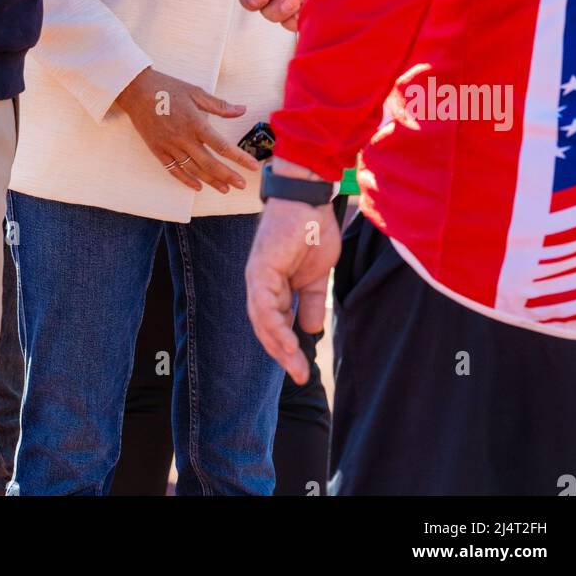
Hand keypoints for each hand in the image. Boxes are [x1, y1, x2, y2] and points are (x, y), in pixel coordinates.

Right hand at [115, 65, 258, 194]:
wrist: (136, 91)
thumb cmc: (167, 88)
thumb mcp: (195, 92)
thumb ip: (219, 105)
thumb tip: (241, 109)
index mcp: (195, 122)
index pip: (221, 145)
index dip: (239, 158)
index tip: (252, 166)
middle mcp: (183, 138)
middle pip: (209, 163)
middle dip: (228, 175)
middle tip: (242, 184)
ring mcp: (169, 146)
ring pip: (193, 169)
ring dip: (211, 181)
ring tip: (225, 188)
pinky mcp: (158, 150)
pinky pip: (174, 170)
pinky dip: (186, 180)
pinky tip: (198, 186)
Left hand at [245, 162, 340, 382]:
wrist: (309, 199)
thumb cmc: (312, 229)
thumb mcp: (317, 275)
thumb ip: (311, 301)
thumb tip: (311, 330)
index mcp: (272, 284)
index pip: (275, 323)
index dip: (286, 347)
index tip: (302, 368)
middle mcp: (260, 283)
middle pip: (266, 328)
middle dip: (282, 354)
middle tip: (300, 376)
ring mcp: (258, 277)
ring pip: (263, 321)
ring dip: (279, 347)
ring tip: (296, 367)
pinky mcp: (261, 270)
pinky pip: (265, 306)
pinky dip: (275, 327)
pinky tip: (289, 344)